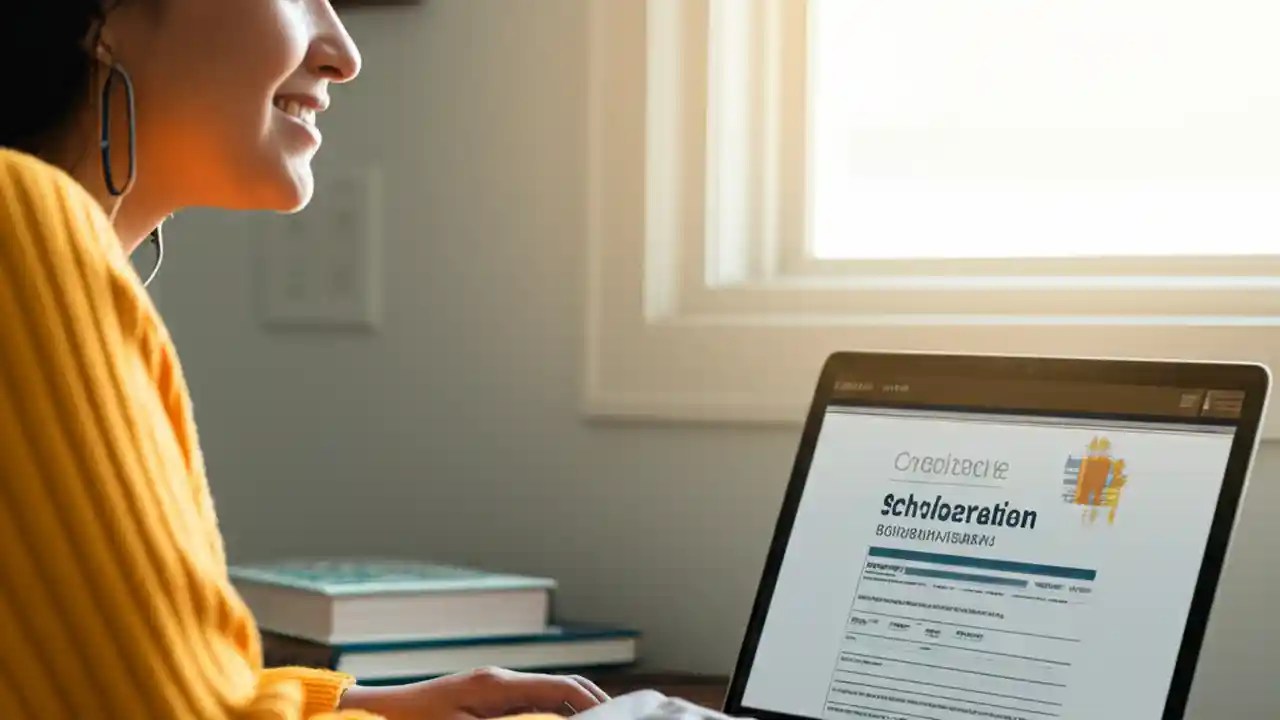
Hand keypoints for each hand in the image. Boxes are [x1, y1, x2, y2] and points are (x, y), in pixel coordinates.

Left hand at [338, 667, 610, 719]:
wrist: (374, 714)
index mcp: (498, 685)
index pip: (562, 690)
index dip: (596, 706)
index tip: (621, 719)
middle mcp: (500, 679)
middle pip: (563, 687)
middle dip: (596, 704)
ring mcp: (494, 686)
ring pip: (550, 694)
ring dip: (577, 708)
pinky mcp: (486, 698)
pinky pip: (532, 702)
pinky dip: (555, 713)